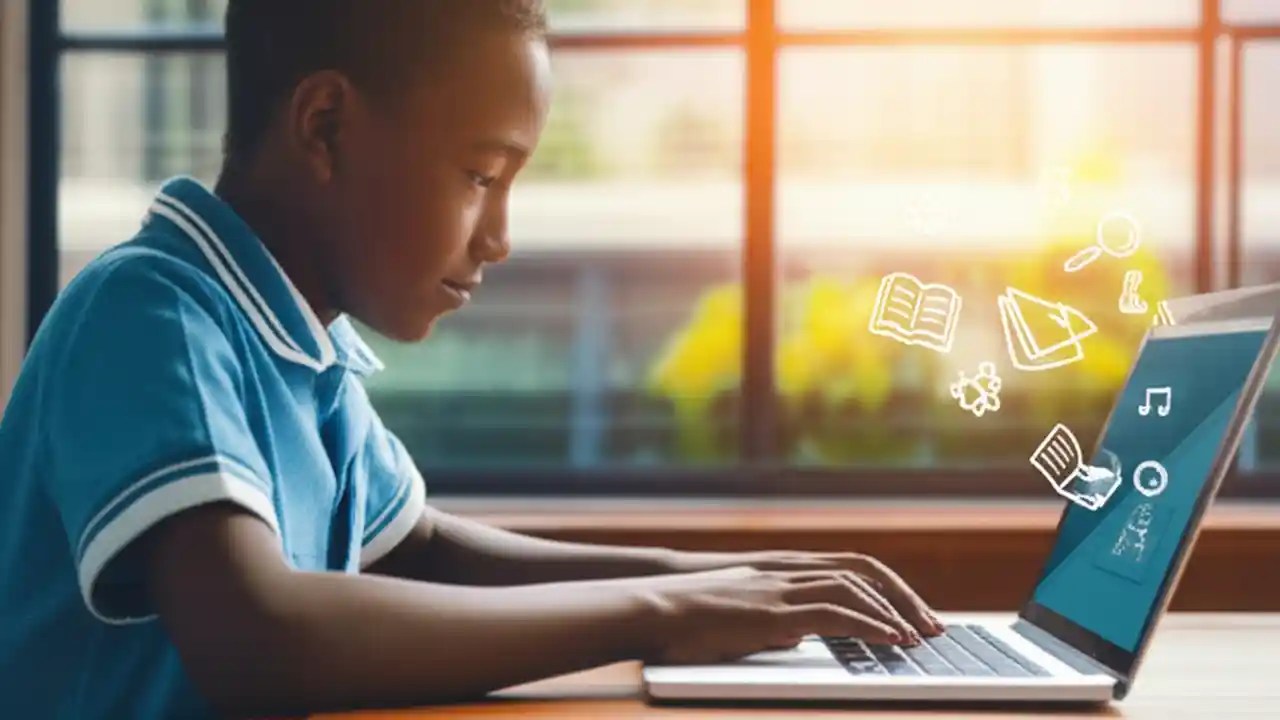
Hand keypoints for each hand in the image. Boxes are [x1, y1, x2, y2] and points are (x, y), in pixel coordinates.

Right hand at [668, 550, 943, 638]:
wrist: (653, 607)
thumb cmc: (688, 617)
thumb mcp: (743, 616)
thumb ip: (776, 619)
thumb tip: (801, 635)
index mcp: (782, 572)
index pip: (849, 570)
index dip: (885, 590)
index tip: (910, 615)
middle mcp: (787, 572)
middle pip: (862, 573)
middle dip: (903, 599)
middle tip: (933, 627)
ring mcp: (780, 588)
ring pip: (853, 589)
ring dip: (893, 612)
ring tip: (920, 637)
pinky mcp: (772, 611)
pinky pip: (833, 613)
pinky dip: (868, 625)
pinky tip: (889, 639)